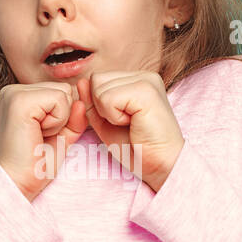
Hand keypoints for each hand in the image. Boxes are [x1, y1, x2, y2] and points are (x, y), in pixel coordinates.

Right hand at [0, 80, 89, 200]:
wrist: (17, 183)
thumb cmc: (36, 164)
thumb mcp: (63, 135)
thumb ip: (75, 115)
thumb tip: (82, 90)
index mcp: (20, 95)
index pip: (62, 91)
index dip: (62, 117)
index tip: (41, 135)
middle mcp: (13, 89)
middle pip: (64, 89)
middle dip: (62, 117)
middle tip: (40, 136)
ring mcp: (14, 93)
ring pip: (63, 93)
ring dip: (59, 120)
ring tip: (38, 135)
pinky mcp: (19, 101)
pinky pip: (59, 100)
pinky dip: (57, 122)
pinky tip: (37, 133)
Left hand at [77, 72, 184, 192]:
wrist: (161, 166)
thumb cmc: (137, 148)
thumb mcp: (106, 123)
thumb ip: (92, 103)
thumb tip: (81, 82)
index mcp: (137, 79)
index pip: (97, 79)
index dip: (99, 105)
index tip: (123, 122)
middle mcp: (144, 75)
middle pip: (96, 80)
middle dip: (102, 107)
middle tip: (126, 124)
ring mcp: (146, 80)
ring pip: (99, 89)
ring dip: (108, 113)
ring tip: (131, 124)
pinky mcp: (146, 91)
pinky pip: (108, 99)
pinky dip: (114, 117)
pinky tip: (133, 124)